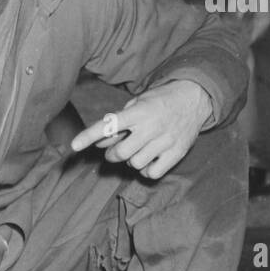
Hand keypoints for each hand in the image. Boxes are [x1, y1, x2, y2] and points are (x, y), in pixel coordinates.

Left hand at [69, 80, 211, 179]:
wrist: (195, 98)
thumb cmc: (159, 101)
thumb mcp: (137, 102)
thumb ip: (119, 121)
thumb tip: (100, 142)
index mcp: (138, 112)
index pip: (108, 125)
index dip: (89, 135)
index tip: (74, 146)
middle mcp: (151, 127)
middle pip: (120, 152)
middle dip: (112, 154)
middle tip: (116, 150)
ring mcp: (165, 141)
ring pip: (135, 164)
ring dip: (130, 161)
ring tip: (137, 151)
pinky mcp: (177, 153)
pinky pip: (153, 173)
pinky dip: (146, 171)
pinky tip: (149, 160)